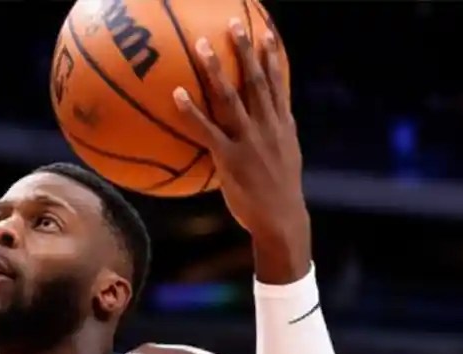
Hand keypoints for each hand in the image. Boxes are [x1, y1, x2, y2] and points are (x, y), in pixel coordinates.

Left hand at [174, 19, 309, 281]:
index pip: (278, 83)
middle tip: (235, 24)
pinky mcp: (229, 158)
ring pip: (231, 98)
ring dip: (216, 70)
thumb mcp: (286, 157)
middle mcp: (267, 127)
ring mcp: (249, 141)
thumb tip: (272, 119)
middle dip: (246, 51)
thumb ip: (277, 135)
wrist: (280, 220)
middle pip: (256, 81)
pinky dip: (192, 111)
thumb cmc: (278, 192)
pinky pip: (207, 130)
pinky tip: (177, 94)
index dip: (272, 57)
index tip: (266, 33)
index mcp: (282, 125)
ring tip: (201, 46)